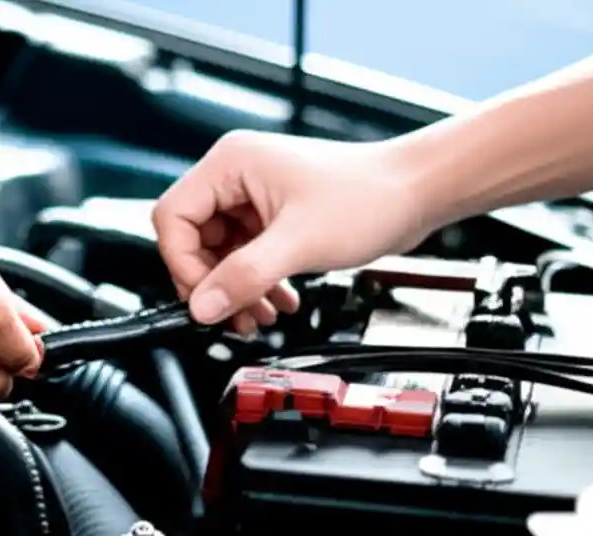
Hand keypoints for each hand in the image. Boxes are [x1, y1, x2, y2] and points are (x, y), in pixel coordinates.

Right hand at [152, 130, 431, 333]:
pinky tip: (276, 301)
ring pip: (218, 252)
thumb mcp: (298, 243)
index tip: (205, 296)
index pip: (174, 218)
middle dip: (211, 282)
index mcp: (230, 164)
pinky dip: (255, 282)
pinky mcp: (272, 216)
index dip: (183, 263)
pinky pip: (245, 255)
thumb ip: (243, 277)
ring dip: (235, 288)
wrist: (418, 192)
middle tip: (231, 312)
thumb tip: (202, 306)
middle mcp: (236, 176)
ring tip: (257, 314)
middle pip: (191, 239)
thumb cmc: (370, 195)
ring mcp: (253, 197)